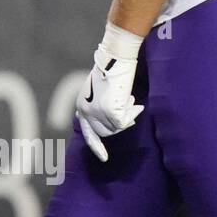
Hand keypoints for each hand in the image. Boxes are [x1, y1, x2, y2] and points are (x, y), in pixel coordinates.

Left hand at [76, 45, 142, 161]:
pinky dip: (132, 113)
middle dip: (120, 123)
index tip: (104, 158)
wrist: (115, 57)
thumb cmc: (112, 71)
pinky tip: (134, 101)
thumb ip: (102, 107)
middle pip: (106, 132)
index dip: (96, 146)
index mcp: (82, 105)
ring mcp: (96, 112)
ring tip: (129, 99)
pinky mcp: (108, 111)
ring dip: (127, 115)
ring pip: (117, 127)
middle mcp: (85, 111)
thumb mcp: (101, 91)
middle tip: (130, 106)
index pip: (88, 132)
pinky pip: (125, 122)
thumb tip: (116, 123)